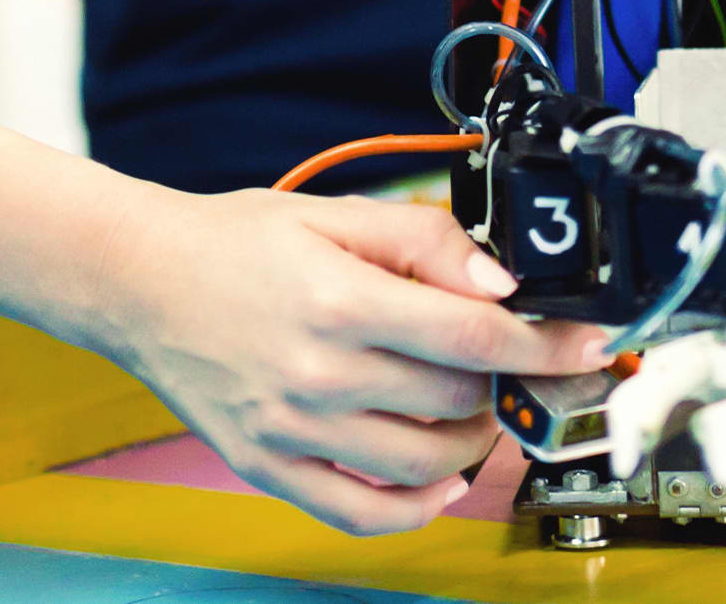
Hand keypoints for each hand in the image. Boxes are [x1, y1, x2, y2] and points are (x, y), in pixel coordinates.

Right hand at [92, 186, 614, 534]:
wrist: (135, 281)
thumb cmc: (231, 242)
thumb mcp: (330, 213)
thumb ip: (422, 239)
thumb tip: (500, 280)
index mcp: (338, 301)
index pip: (476, 339)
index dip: (547, 344)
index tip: (591, 343)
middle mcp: (318, 374)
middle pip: (458, 401)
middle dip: (506, 381)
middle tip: (510, 357)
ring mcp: (293, 430)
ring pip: (426, 460)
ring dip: (473, 437)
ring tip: (470, 403)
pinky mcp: (270, 467)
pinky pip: (363, 511)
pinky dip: (417, 505)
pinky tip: (439, 476)